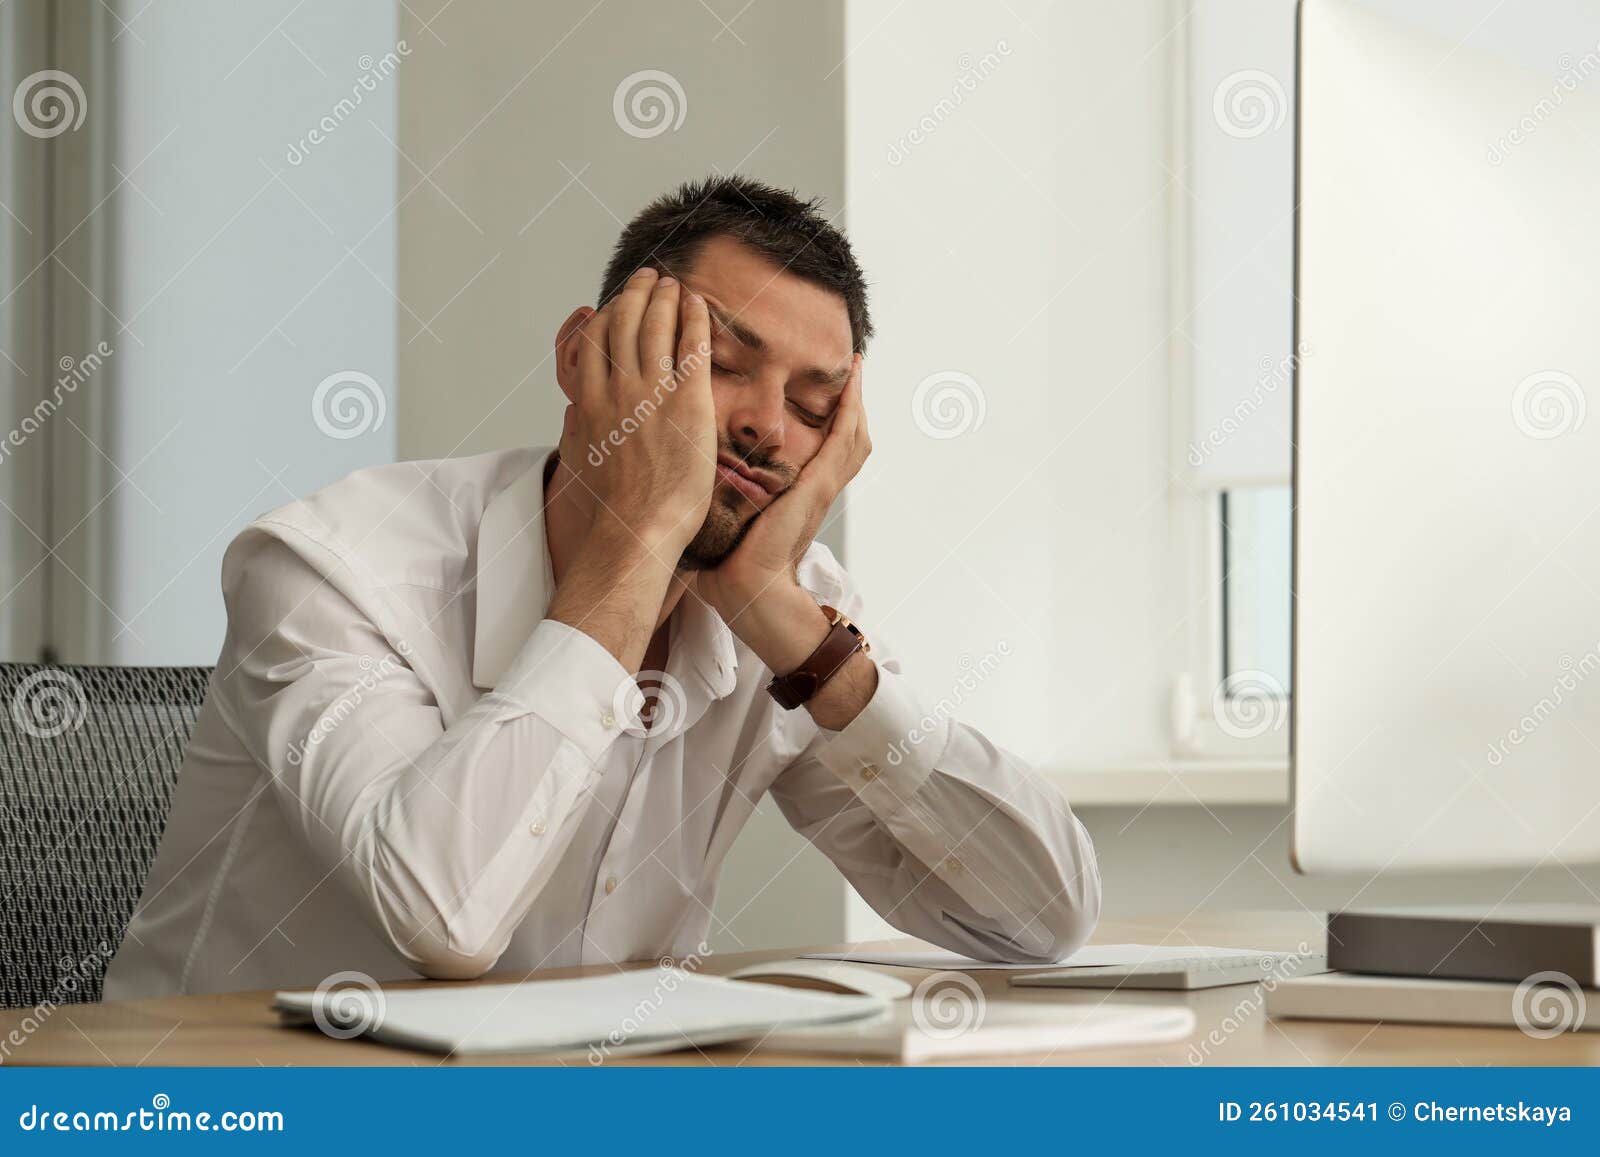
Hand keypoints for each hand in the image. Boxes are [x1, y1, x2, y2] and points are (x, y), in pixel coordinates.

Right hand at [559, 267, 716, 557]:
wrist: (638, 528)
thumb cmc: (614, 505)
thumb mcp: (582, 458)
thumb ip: (578, 427)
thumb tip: (574, 411)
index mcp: (590, 401)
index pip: (595, 339)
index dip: (608, 313)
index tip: (618, 302)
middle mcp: (618, 389)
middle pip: (624, 323)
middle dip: (638, 294)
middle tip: (650, 279)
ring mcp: (652, 393)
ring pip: (656, 327)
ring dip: (666, 298)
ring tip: (674, 284)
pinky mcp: (687, 403)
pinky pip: (692, 347)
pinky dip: (694, 319)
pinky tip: (699, 304)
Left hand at [698, 354, 869, 622]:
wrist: (746, 589)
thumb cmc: (731, 567)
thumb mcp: (728, 524)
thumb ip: (718, 507)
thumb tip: (687, 495)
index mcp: (798, 498)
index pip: (824, 452)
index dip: (830, 423)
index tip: (826, 395)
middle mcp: (816, 489)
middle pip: (848, 438)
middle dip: (852, 403)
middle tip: (853, 369)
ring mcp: (821, 487)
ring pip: (852, 435)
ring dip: (856, 400)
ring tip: (856, 368)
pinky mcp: (817, 486)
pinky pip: (843, 440)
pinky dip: (850, 410)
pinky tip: (851, 384)